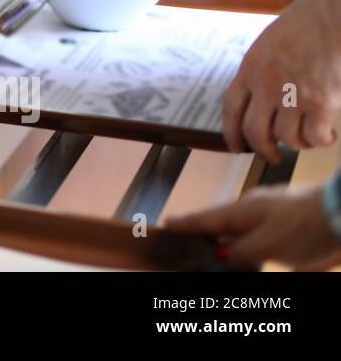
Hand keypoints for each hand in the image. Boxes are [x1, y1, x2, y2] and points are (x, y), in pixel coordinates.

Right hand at [168, 184, 340, 269]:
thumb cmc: (304, 227)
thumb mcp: (266, 244)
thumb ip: (239, 251)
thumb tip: (218, 254)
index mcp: (242, 211)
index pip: (206, 219)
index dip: (185, 223)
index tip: (166, 224)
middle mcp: (254, 212)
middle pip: (223, 225)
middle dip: (205, 233)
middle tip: (185, 240)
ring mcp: (273, 219)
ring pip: (243, 234)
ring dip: (230, 244)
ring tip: (215, 254)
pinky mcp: (292, 230)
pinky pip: (262, 240)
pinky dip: (251, 249)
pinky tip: (253, 258)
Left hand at [221, 0, 340, 160]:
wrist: (330, 16)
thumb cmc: (304, 24)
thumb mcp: (267, 44)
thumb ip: (260, 70)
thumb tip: (258, 94)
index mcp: (250, 70)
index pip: (231, 109)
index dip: (231, 132)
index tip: (235, 145)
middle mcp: (266, 86)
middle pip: (255, 131)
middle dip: (263, 149)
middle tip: (272, 156)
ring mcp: (293, 96)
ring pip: (287, 138)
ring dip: (297, 143)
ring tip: (307, 137)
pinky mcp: (321, 103)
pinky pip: (315, 136)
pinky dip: (321, 139)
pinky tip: (327, 132)